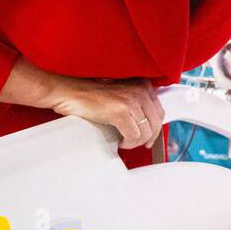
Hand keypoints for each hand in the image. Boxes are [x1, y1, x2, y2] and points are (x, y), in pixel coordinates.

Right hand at [49, 76, 164, 149]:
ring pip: (145, 132)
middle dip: (147, 138)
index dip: (155, 129)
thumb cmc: (92, 95)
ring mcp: (131, 101)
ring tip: (124, 142)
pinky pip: (133, 136)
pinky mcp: (120, 112)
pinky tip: (119, 141)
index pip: (160, 112)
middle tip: (136, 144)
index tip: (149, 138)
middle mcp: (140, 91)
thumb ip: (136, 103)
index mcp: (143, 85)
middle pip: (155, 124)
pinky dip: (127, 143)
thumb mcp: (121, 95)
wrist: (70, 92)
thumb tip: (147, 125)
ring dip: (135, 142)